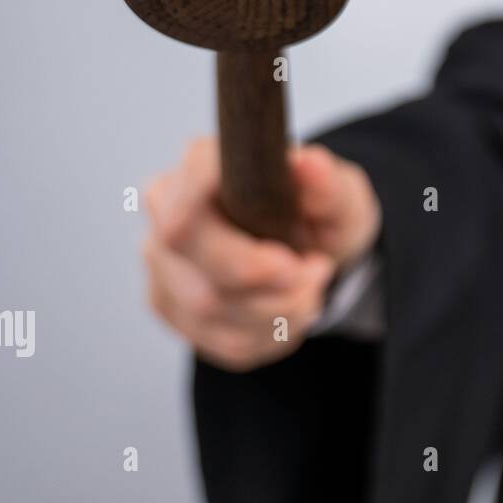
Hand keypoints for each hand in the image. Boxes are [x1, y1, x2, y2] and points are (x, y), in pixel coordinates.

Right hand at [141, 136, 381, 371]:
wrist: (311, 249)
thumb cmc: (319, 212)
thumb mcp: (341, 196)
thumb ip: (329, 184)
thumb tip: (308, 163)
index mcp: (203, 163)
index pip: (188, 196)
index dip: (239, 246)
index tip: (290, 261)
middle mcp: (167, 207)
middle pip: (196, 262)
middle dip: (269, 284)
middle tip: (316, 273)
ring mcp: (161, 259)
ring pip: (208, 308)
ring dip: (277, 311)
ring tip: (310, 289)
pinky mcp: (167, 303)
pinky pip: (217, 339)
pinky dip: (268, 335)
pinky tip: (288, 312)